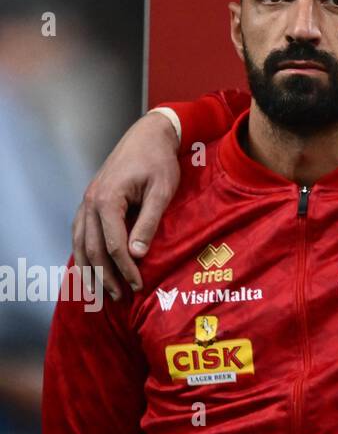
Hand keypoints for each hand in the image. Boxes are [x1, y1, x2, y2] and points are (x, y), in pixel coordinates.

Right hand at [72, 111, 180, 299]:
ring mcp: (86, 202)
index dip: (125, 269)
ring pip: (81, 244)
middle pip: (93, 250)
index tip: (138, 286)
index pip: (114, 245)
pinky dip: (84, 254)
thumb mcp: (161, 191)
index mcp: (107, 200)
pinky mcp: (89, 202)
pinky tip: (91, 269)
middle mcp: (90, 203)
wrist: (147, 135)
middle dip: (106, 276)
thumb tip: (137, 254)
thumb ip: (149, 222)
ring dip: (91, 270)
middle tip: (121, 297)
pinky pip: (80, 234)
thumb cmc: (158, 161)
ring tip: (104, 292)